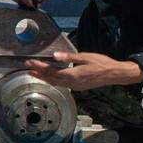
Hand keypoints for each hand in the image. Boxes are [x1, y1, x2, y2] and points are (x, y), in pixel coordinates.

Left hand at [25, 51, 142, 90]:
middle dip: (38, 73)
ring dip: (44, 78)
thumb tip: (55, 56)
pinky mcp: (78, 87)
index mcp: (73, 75)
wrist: (114, 74)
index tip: (30, 63)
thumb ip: (68, 57)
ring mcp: (75, 86)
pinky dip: (52, 80)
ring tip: (34, 73)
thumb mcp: (84, 57)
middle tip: (27, 67)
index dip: (40, 67)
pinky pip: (61, 84)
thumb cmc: (101, 63)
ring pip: (55, 83)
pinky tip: (49, 77)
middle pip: (51, 79)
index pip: (51, 72)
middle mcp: (72, 83)